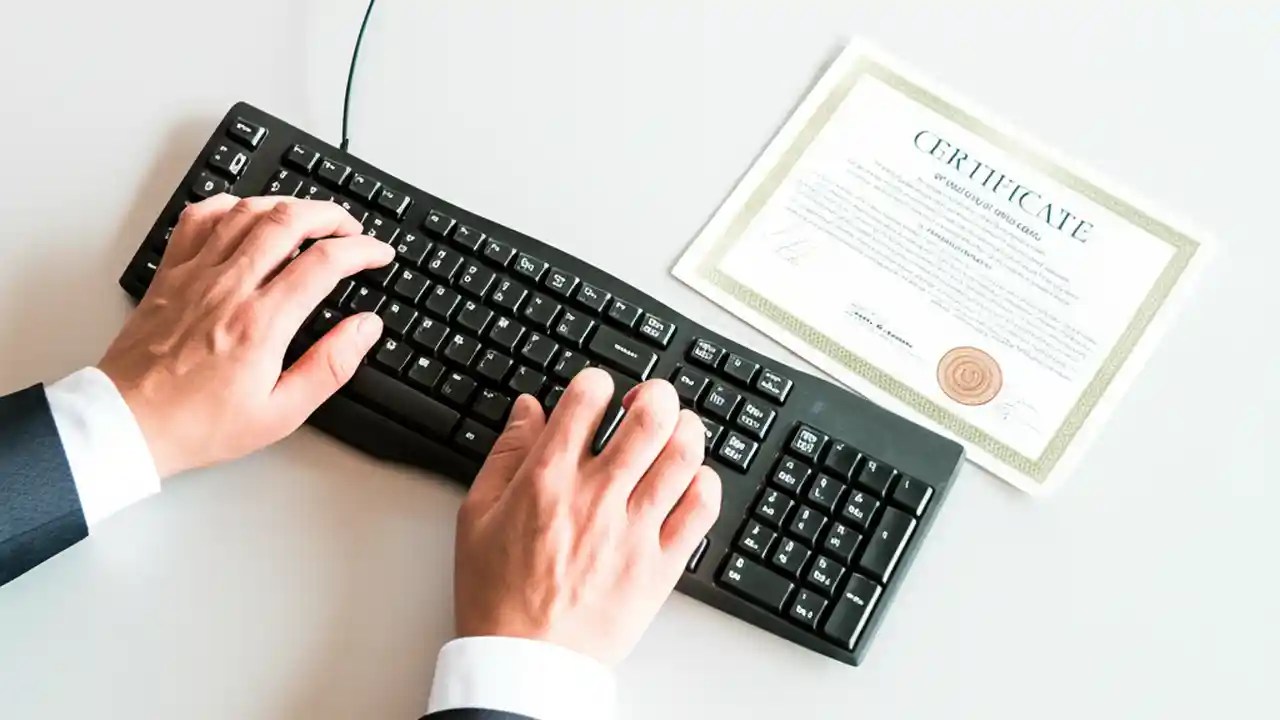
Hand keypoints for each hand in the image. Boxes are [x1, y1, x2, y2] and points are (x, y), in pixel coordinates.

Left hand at [99, 195, 394, 476]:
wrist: (129, 423)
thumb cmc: (200, 423)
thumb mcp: (282, 412)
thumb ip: (330, 365)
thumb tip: (365, 328)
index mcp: (262, 323)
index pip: (325, 262)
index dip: (363, 250)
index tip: (378, 254)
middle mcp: (229, 287)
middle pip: (289, 220)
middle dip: (332, 215)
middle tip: (351, 229)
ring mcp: (196, 274)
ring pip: (249, 210)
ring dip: (289, 204)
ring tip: (310, 217)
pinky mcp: (171, 272)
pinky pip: (201, 217)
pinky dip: (232, 205)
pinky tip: (249, 215)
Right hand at [453, 369, 721, 664]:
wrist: (524, 661)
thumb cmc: (498, 595)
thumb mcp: (477, 514)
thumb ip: (507, 454)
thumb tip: (529, 410)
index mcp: (548, 480)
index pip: (587, 398)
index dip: (597, 382)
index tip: (598, 392)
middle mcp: (597, 497)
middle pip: (650, 416)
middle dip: (655, 394)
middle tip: (648, 402)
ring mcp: (634, 530)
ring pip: (683, 454)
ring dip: (685, 429)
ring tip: (674, 433)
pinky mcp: (661, 564)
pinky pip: (702, 510)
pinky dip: (704, 483)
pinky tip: (689, 481)